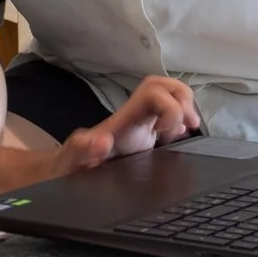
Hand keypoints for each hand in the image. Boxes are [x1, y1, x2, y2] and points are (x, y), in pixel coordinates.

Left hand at [47, 75, 200, 173]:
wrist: (68, 170)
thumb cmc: (70, 166)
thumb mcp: (72, 160)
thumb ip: (81, 150)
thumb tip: (103, 142)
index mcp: (123, 119)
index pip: (152, 93)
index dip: (170, 107)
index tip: (169, 131)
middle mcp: (134, 116)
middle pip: (163, 86)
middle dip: (183, 99)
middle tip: (189, 124)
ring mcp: (141, 124)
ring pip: (169, 96)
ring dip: (185, 107)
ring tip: (188, 128)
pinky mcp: (146, 135)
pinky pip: (169, 115)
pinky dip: (181, 121)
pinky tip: (181, 136)